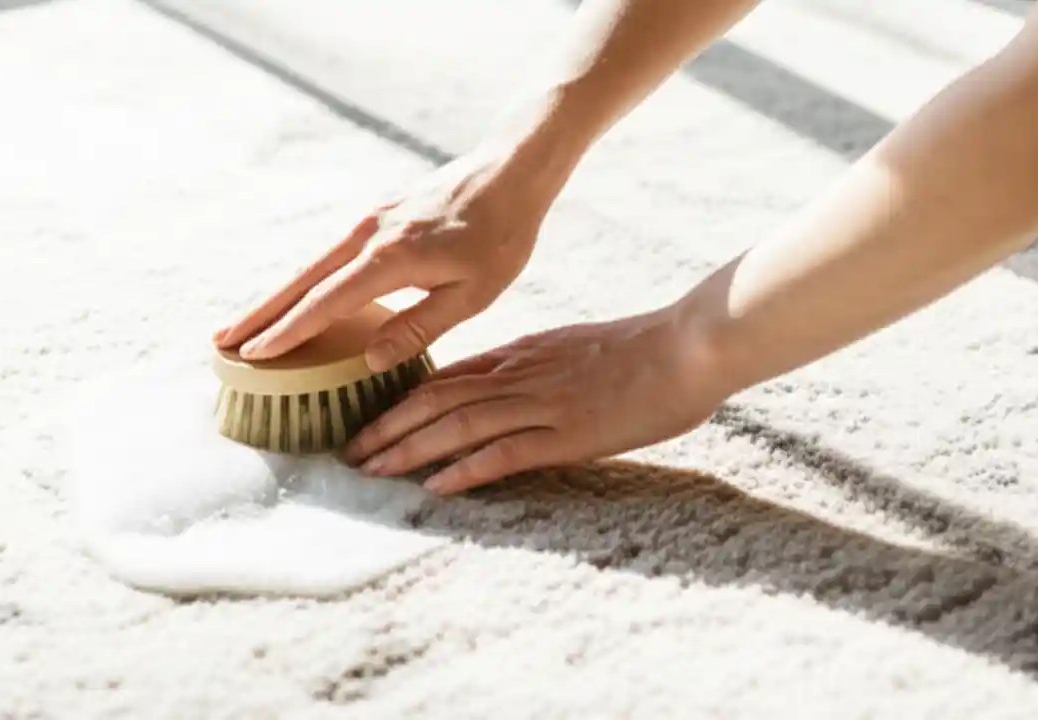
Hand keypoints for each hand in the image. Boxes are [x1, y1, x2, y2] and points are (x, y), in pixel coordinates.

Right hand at [213, 147, 562, 371]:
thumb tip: (371, 359)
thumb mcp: (473, 294)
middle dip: (259, 314)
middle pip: (300, 281)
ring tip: (243, 326)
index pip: (325, 303)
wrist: (509, 172)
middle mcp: (368, 236)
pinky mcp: (375, 216)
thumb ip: (419, 327)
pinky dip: (301, 280)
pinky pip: (327, 255)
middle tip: (220, 343)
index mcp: (391, 258)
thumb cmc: (501, 237)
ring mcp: (368, 222)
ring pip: (309, 266)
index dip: (287, 333)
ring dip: (274, 297)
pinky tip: (292, 297)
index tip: (254, 356)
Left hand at [344, 307, 729, 494]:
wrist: (689, 344)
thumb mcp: (574, 346)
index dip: (401, 401)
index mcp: (522, 352)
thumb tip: (499, 383)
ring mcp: (543, 403)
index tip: (368, 423)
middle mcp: (521, 375)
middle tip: (348, 454)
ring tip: (372, 472)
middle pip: (436, 399)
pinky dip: (466, 469)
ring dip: (408, 449)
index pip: (446, 377)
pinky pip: (507, 452)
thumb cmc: (643, 348)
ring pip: (458, 424)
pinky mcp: (570, 433)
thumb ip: (534, 364)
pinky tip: (437, 487)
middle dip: (386, 427)